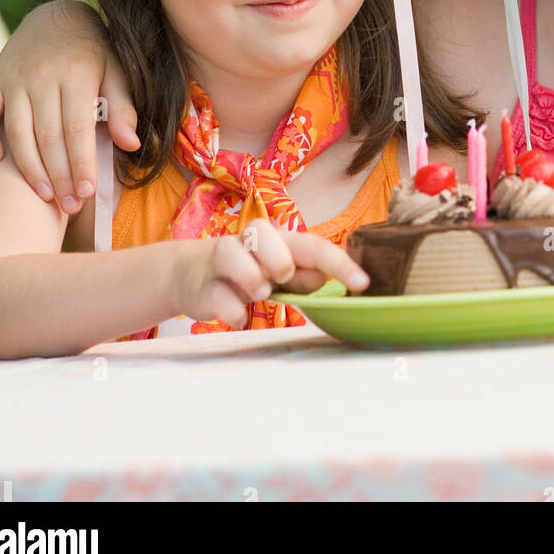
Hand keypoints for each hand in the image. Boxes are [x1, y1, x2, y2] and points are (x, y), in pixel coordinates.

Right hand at [0, 0, 140, 209]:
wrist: (56, 17)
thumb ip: (123, 106)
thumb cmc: (93, 53)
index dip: (82, 163)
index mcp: (78, 73)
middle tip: (69, 206)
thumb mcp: (116, 71)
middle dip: (60, 176)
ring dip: (30, 168)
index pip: (78, 128)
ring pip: (18, 131)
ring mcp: (15, 77)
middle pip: (49, 136)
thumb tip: (131, 144)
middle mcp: (43, 76)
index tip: (87, 193)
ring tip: (46, 196)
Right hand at [170, 222, 369, 327]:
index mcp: (279, 241)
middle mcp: (251, 242)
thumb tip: (324, 278)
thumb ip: (303, 276)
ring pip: (240, 261)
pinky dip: (233, 312)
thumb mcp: (278, 275)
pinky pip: (222, 299)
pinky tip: (236, 313)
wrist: (191, 274)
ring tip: (256, 294)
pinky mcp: (205, 284)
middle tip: (280, 278)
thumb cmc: (247, 274)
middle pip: (272, 240)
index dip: (339, 264)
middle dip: (281, 262)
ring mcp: (225, 260)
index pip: (314, 247)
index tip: (362, 283)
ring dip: (253, 282)